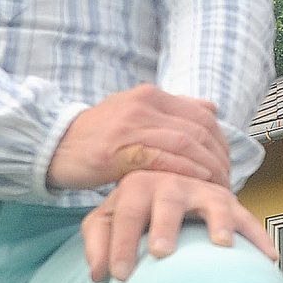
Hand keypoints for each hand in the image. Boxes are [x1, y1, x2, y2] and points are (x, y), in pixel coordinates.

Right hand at [48, 86, 234, 190]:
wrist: (54, 145)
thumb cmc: (99, 135)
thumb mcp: (136, 113)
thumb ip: (172, 110)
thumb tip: (211, 108)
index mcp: (151, 95)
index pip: (202, 115)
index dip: (221, 142)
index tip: (227, 164)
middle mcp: (144, 105)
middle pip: (199, 129)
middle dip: (219, 157)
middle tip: (227, 180)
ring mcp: (131, 126)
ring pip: (185, 143)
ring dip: (207, 168)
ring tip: (217, 187)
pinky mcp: (119, 150)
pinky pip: (162, 158)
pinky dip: (185, 171)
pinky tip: (197, 183)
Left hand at [83, 168, 278, 282]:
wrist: (166, 186)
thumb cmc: (134, 210)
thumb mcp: (108, 219)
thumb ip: (97, 242)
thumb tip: (98, 275)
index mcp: (137, 185)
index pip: (126, 214)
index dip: (121, 244)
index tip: (119, 276)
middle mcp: (172, 183)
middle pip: (167, 202)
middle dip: (164, 226)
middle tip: (161, 252)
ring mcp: (203, 191)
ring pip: (214, 203)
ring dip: (218, 222)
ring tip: (221, 244)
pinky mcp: (228, 202)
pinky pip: (246, 219)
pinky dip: (258, 237)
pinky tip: (269, 258)